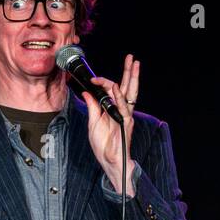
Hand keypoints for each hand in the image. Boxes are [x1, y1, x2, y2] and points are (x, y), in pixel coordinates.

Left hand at [82, 54, 138, 196]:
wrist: (109, 161)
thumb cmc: (103, 145)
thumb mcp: (93, 123)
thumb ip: (92, 107)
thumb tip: (86, 92)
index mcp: (112, 109)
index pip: (111, 90)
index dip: (103, 82)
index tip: (93, 78)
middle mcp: (120, 110)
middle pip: (126, 87)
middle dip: (129, 72)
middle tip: (131, 58)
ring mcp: (125, 116)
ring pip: (129, 93)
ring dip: (131, 78)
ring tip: (133, 64)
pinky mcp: (125, 123)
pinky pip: (123, 107)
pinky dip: (118, 96)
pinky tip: (116, 86)